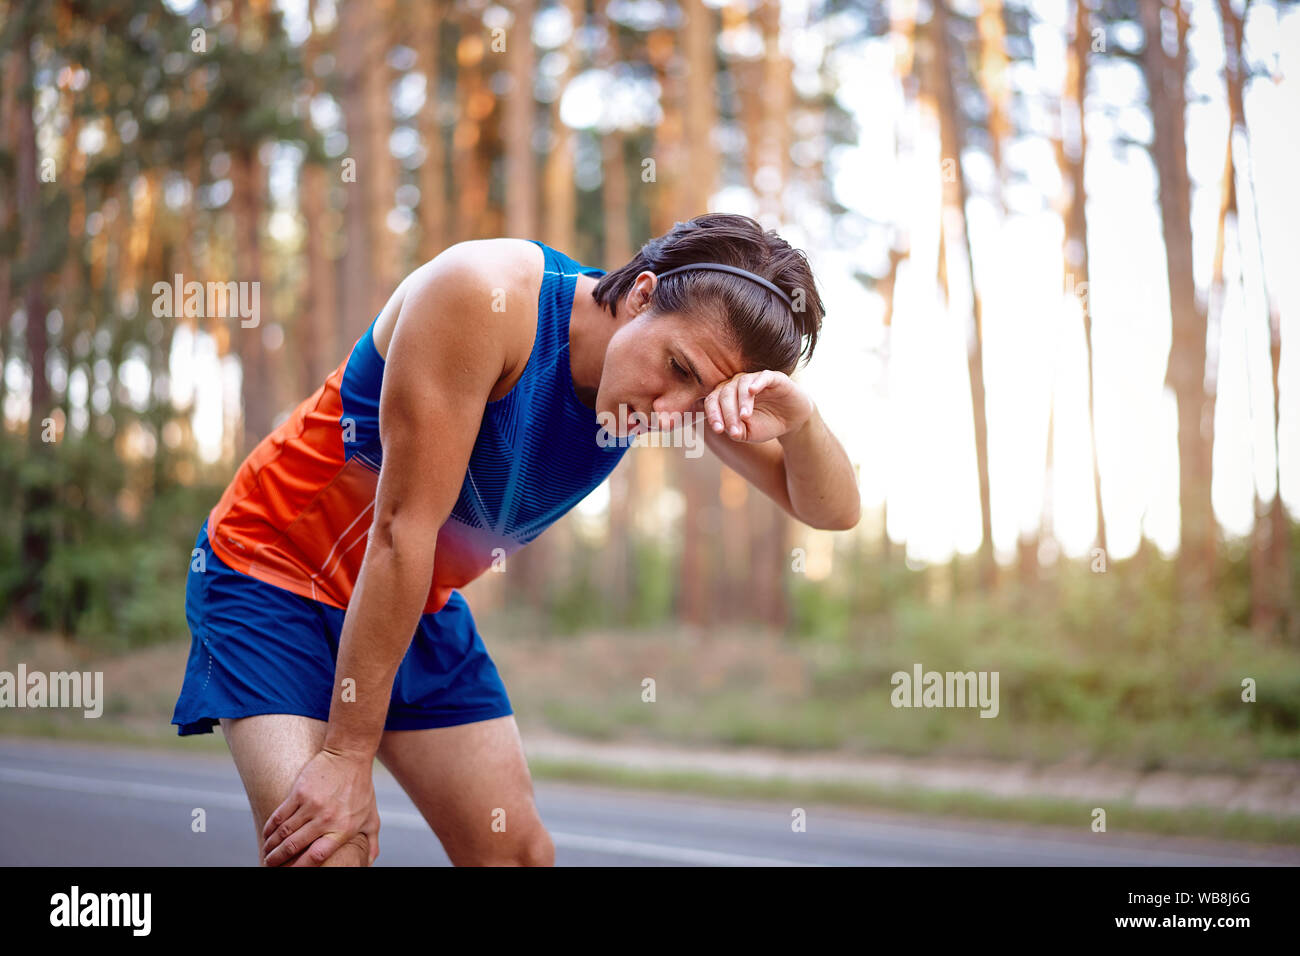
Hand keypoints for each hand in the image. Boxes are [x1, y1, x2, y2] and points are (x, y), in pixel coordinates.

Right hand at [261, 749, 379, 866]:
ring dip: (271, 846)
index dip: (300, 867)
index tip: (289, 871)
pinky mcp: (300, 792)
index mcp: (343, 829)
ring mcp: (312, 805)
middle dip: (277, 859)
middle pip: (293, 846)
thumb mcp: (371, 817)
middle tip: (270, 865)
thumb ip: (371, 842)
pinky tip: (266, 835)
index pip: (317, 856)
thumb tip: (368, 864)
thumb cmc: (362, 788)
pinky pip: (279, 815)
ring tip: (266, 853)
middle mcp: (326, 819)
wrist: (350, 756)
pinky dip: (270, 828)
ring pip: (283, 832)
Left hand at [699, 370, 813, 443]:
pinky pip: (763, 376)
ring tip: (745, 417)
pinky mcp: (774, 378)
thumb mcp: (748, 433)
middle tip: (735, 430)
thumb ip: (736, 431)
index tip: (718, 430)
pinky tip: (753, 391)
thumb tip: (729, 431)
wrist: (791, 421)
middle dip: (728, 413)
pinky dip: (757, 382)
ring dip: (741, 401)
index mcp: (727, 396)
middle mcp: (738, 384)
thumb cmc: (766, 424)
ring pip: (741, 383)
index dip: (713, 414)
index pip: (713, 401)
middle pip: (725, 393)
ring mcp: (755, 379)